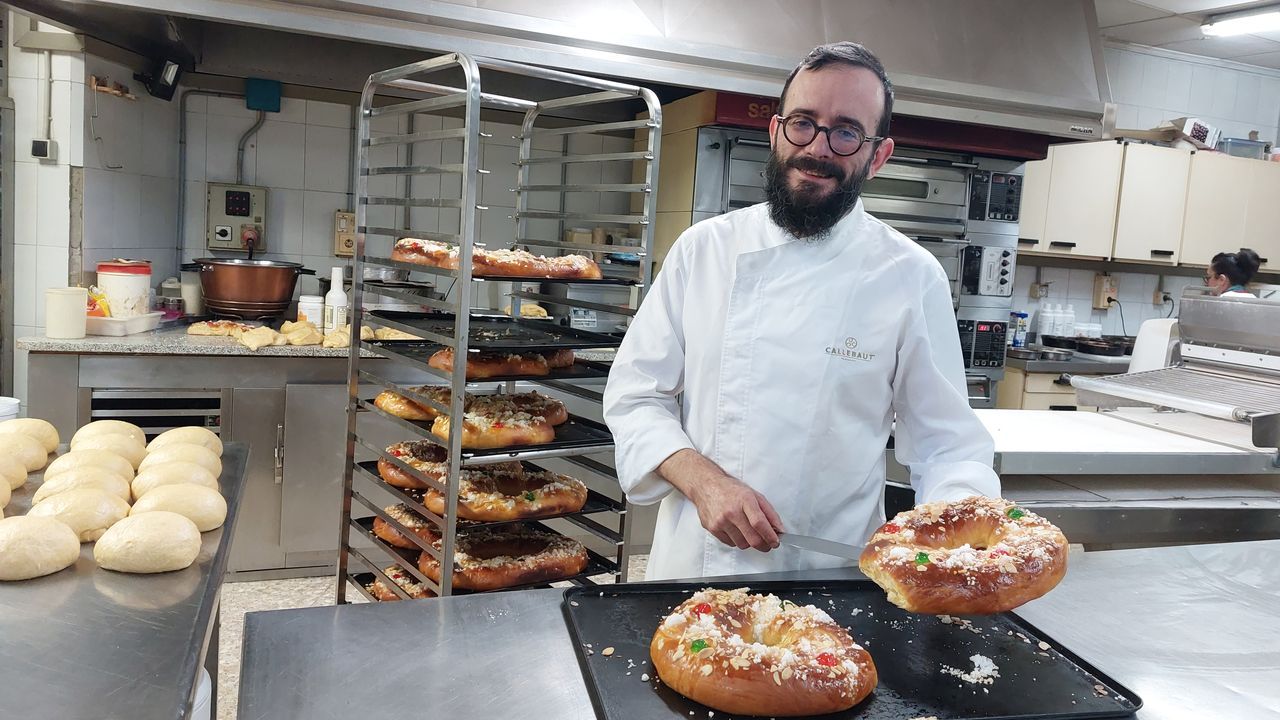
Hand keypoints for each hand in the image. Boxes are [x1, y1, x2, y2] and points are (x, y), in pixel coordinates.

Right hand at [658, 449, 783, 550]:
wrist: (706, 486)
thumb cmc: (731, 490)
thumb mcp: (754, 495)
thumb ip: (769, 512)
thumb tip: (779, 529)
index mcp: (744, 500)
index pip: (759, 523)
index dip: (770, 536)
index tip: (776, 542)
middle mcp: (731, 511)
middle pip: (752, 539)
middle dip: (764, 545)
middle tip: (768, 544)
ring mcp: (720, 521)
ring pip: (742, 544)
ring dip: (749, 542)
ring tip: (748, 532)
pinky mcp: (712, 528)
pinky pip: (731, 544)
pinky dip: (737, 540)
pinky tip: (736, 530)